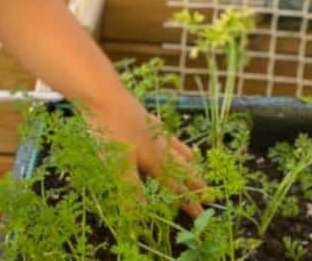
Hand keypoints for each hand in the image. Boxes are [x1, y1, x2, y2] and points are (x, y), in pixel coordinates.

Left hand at [80, 91, 205, 217]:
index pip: (175, 186)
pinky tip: (165, 133)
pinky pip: (163, 131)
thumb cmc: (111, 130)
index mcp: (154, 160)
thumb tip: (141, 218)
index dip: (188, 201)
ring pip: (175, 146)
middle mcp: (158, 145)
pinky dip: (170, 137)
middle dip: (194, 182)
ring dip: (186, 158)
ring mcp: (152, 129)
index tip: (202, 214)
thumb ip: (131, 191)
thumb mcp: (118, 166)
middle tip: (208, 193)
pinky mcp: (143, 116)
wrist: (103, 93)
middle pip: (181, 167)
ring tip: (194, 161)